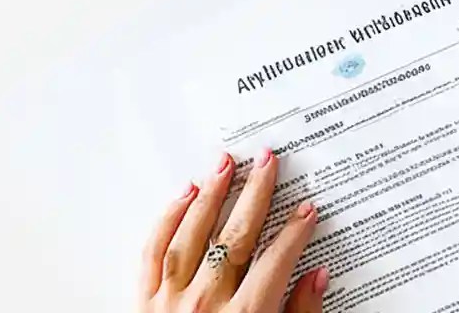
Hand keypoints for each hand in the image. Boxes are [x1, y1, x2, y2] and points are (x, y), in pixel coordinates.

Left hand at [139, 149, 326, 312]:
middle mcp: (205, 305)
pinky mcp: (142, 304)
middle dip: (256, 194)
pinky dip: (167, 219)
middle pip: (236, 236)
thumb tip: (316, 278)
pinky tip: (182, 196)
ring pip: (192, 234)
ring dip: (211, 195)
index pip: (277, 261)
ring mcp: (169, 302)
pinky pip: (153, 252)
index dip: (296, 231)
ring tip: (225, 164)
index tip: (307, 208)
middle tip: (269, 161)